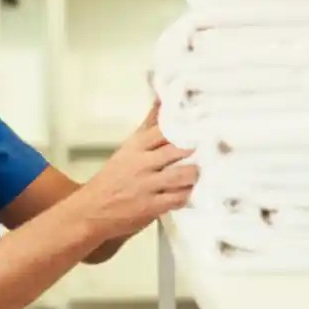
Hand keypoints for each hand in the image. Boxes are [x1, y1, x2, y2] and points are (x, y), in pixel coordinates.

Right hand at [72, 100, 197, 241]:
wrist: (92, 210)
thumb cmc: (114, 177)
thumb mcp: (129, 148)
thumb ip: (149, 125)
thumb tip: (161, 99)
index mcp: (136, 146)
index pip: (165, 129)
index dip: (186, 126)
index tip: (204, 123)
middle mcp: (142, 163)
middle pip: (177, 150)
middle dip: (198, 149)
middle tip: (216, 147)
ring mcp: (147, 185)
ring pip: (182, 175)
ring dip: (197, 173)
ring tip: (206, 171)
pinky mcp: (152, 207)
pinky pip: (179, 198)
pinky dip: (189, 194)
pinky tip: (194, 191)